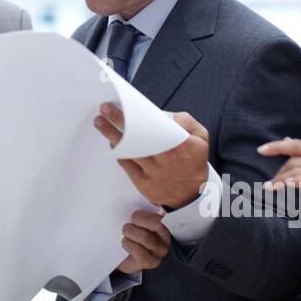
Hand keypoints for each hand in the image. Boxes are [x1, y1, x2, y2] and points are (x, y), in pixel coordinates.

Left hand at [95, 103, 210, 207]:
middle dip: (117, 121)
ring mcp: (153, 173)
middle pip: (136, 137)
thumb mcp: (200, 137)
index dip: (136, 114)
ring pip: (128, 150)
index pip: (154, 125)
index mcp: (179, 144)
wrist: (192, 195)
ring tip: (100, 123)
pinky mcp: (143, 184)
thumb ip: (184, 120)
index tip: (122, 104)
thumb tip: (160, 114)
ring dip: (112, 135)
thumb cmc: (193, 161)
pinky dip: (118, 152)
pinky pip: (126, 165)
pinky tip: (113, 142)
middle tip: (104, 109)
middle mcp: (165, 158)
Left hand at [116, 209, 171, 272]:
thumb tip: (137, 198)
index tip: (134, 217)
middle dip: (137, 222)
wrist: (122, 256)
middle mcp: (166, 240)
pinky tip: (127, 244)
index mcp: (164, 226)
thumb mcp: (136, 221)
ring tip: (127, 236)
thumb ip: (140, 212)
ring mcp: (160, 252)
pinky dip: (128, 244)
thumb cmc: (131, 235)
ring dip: (130, 234)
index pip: (160, 217)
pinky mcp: (151, 262)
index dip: (144, 216)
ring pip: (145, 236)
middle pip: (155, 224)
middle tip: (128, 227)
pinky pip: (138, 250)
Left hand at [259, 139, 300, 243]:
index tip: (260, 150)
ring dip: (281, 179)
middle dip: (278, 171)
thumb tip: (286, 139)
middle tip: (268, 183)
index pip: (297, 144)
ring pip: (299, 170)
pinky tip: (283, 186)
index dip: (278, 146)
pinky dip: (294, 182)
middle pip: (295, 159)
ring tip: (271, 188)